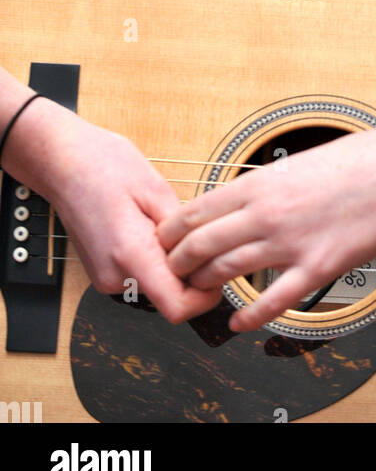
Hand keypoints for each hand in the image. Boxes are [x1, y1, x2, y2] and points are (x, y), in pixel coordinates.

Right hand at [3, 96, 222, 324]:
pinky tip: (149, 226)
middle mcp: (114, 276)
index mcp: (130, 254)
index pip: (177, 308)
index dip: (205, 297)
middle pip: (169, 296)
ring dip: (170, 260)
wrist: (62, 163)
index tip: (218, 273)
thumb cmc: (103, 165)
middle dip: (188, 270)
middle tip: (192, 231)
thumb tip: (206, 253)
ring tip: (163, 221)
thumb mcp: (155, 187)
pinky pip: (141, 274)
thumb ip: (183, 228)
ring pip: (156, 284)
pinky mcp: (104, 272)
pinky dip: (154, 257)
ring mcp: (105, 277)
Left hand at [156, 114, 375, 331]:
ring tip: (200, 293)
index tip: (165, 244)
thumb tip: (237, 204)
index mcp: (258, 184)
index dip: (171, 234)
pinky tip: (239, 324)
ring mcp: (289, 243)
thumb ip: (263, 188)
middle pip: (199, 245)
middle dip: (178, 264)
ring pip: (226, 271)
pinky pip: (271, 301)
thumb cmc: (354, 164)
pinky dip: (248, 318)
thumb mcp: (295, 164)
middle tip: (174, 274)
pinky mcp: (316, 268)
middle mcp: (266, 213)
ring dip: (206, 286)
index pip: (194, 212)